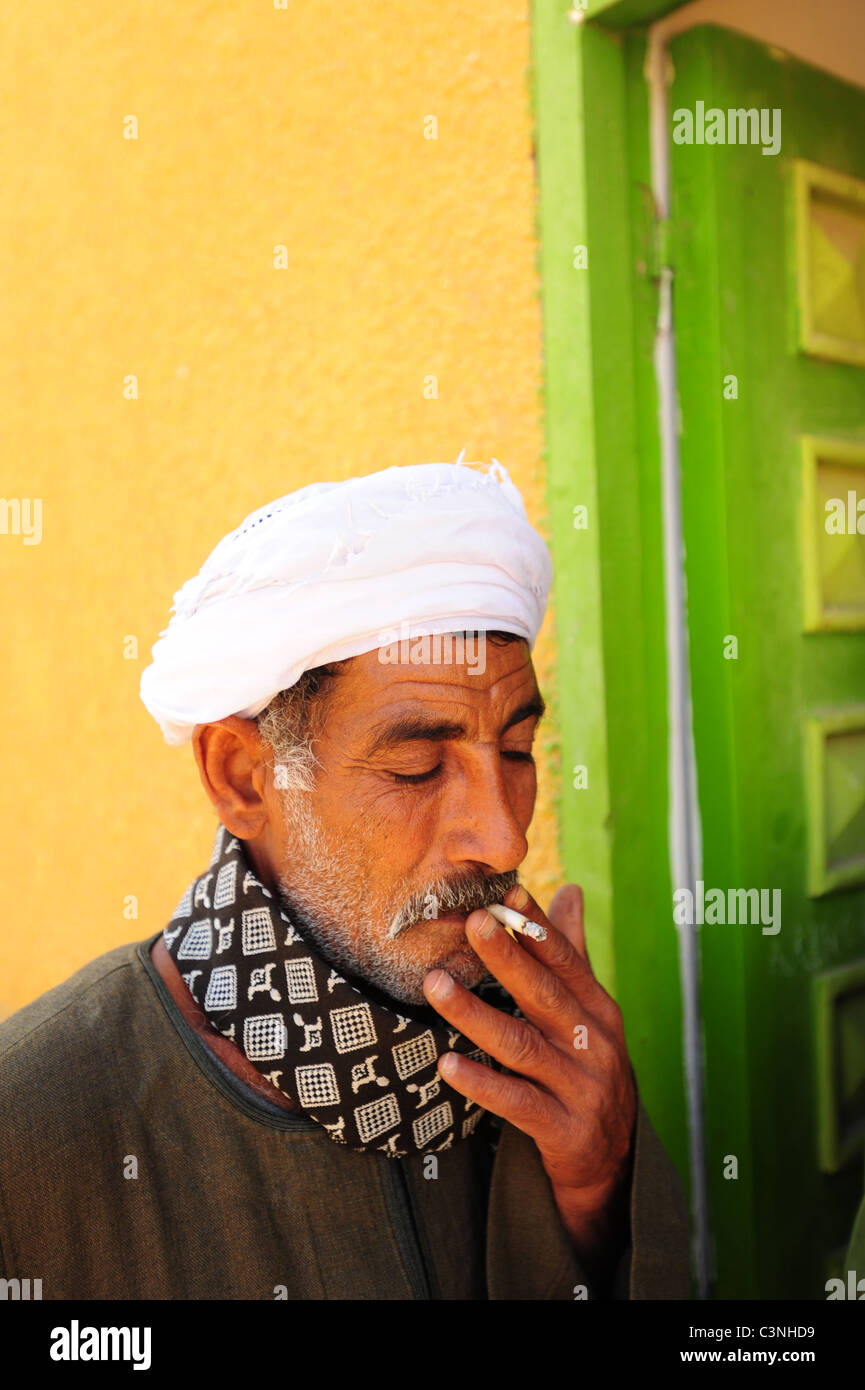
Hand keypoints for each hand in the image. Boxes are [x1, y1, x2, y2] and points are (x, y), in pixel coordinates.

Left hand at [422, 883, 636, 1282]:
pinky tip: (446, 1064)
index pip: (566, 960)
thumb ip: (573, 953)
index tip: (506, 892)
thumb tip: (571, 889)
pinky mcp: (563, 1129)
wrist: (614, 1159)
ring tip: (436, 985)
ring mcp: (580, 1088)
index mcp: (599, 1009)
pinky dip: (482, 1083)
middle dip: (507, 957)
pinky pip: (517, 1103)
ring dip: (475, 1014)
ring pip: (522, 1045)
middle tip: (471, 923)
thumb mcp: (589, 1012)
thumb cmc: (588, 1067)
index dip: (536, 926)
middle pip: (544, 995)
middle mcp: (594, 1044)